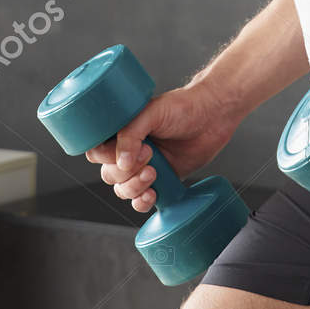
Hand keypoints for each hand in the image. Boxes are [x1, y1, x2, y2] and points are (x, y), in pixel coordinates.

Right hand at [84, 78, 238, 212]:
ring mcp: (144, 167)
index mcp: (121, 132)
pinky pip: (141, 200)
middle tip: (150, 155)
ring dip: (134, 187)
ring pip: (123, 189)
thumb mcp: (152, 112)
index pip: (96, 151)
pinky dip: (142, 201)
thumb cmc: (182, 107)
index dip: (106, 157)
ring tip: (154, 173)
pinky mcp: (161, 181)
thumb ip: (131, 134)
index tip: (129, 151)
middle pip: (109, 174)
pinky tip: (152, 194)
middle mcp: (129, 151)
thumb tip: (121, 162)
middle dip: (125, 172)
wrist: (213, 116)